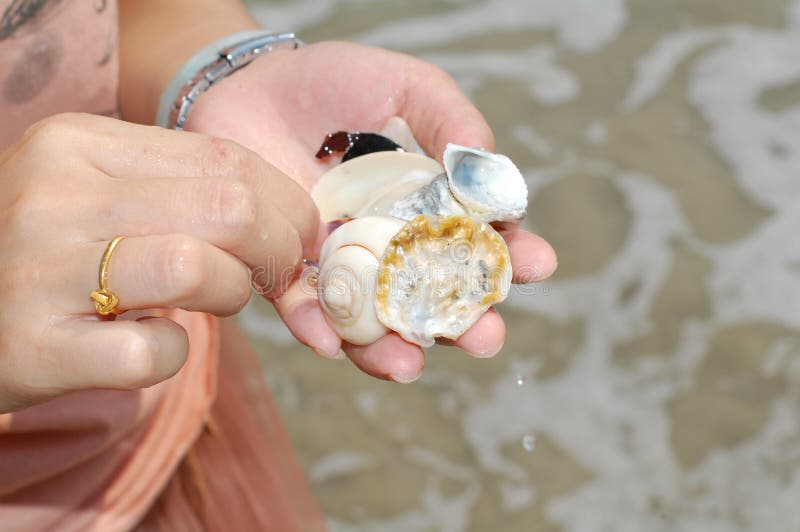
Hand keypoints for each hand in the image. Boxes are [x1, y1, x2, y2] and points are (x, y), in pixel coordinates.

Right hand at [0, 113, 317, 411]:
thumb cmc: (47, 255)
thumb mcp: (104, 199)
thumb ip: (193, 203)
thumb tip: (306, 241)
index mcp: (80, 143)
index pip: (226, 159)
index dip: (287, 206)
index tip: (299, 239)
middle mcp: (54, 194)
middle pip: (229, 210)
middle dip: (280, 252)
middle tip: (275, 278)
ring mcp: (37, 269)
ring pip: (196, 268)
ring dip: (231, 295)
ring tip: (209, 303)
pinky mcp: (32, 346)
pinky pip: (152, 351)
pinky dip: (172, 355)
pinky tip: (147, 344)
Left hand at [185, 41, 557, 382]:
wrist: (251, 83)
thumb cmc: (335, 84)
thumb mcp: (406, 86)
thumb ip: (449, 119)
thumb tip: (485, 164)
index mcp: (430, 207)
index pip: (478, 242)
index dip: (510, 257)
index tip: (536, 265)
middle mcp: (391, 246)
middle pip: (432, 297)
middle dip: (464, 324)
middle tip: (486, 339)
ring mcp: (341, 263)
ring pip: (372, 320)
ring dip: (392, 349)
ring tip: (410, 366)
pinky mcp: (286, 269)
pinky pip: (303, 308)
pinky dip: (317, 330)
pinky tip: (332, 344)